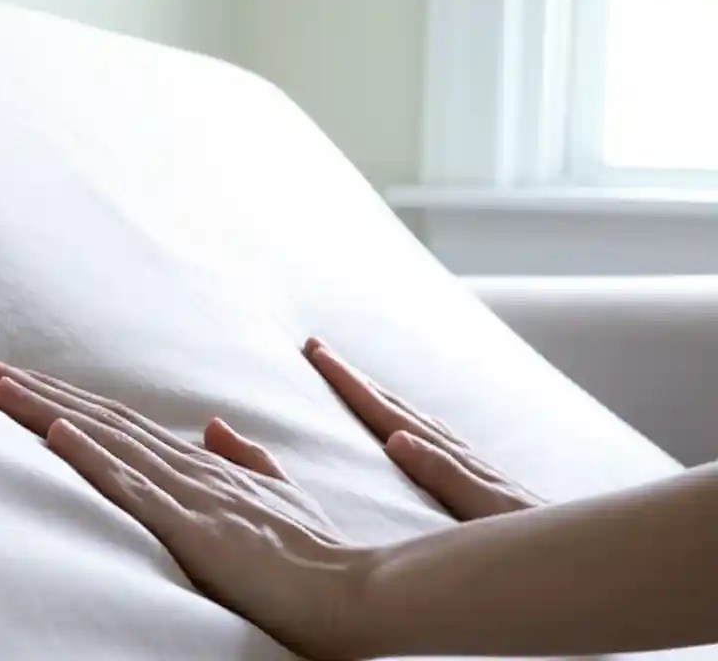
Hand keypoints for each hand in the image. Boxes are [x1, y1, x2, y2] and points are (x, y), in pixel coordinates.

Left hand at [0, 357, 375, 659]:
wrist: (352, 593)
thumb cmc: (315, 553)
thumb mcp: (280, 496)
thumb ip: (247, 458)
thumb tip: (214, 425)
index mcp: (202, 465)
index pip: (120, 423)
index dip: (68, 400)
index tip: (21, 381)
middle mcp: (188, 468)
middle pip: (98, 419)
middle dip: (36, 392)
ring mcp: (190, 495)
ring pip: (105, 440)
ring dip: (46, 411)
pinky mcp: (193, 530)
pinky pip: (133, 487)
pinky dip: (91, 457)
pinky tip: (55, 432)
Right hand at [303, 338, 542, 519]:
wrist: (586, 555)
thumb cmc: (534, 543)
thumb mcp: (486, 513)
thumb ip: (443, 475)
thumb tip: (396, 438)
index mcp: (450, 459)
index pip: (386, 413)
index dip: (349, 383)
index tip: (317, 353)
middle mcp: (458, 454)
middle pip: (394, 405)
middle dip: (354, 377)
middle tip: (317, 347)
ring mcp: (470, 465)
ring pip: (411, 418)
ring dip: (377, 395)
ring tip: (351, 378)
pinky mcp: (481, 481)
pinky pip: (431, 439)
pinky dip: (407, 422)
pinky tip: (407, 428)